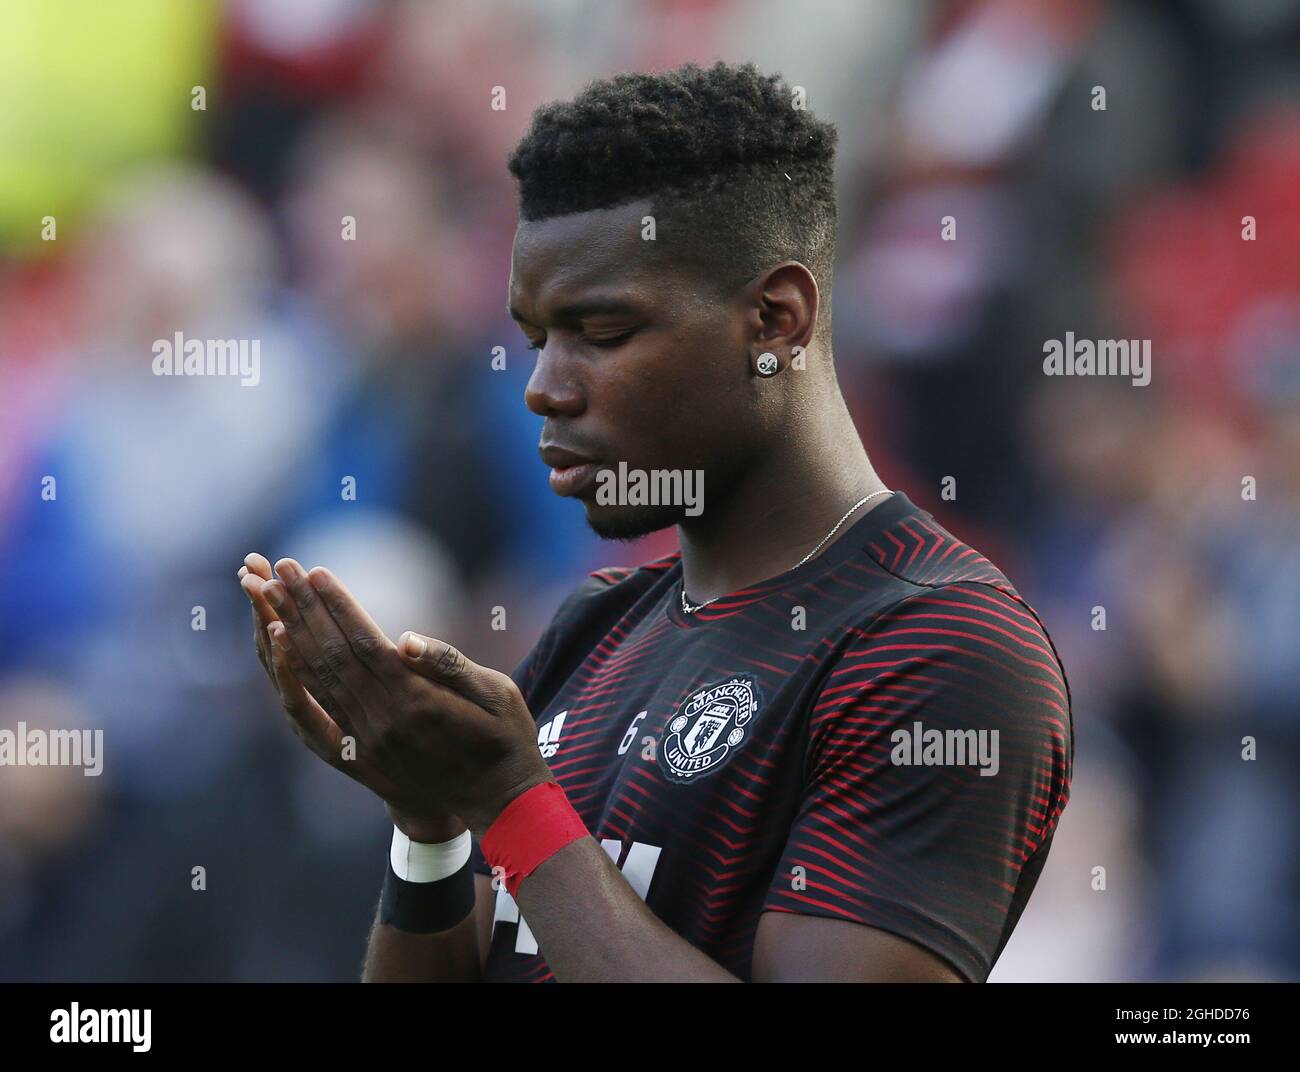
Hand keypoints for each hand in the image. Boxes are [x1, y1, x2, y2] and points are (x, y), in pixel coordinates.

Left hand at [241, 556, 550, 834]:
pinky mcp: (358, 757)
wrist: (495, 803)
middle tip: (278, 567)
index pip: (364, 643)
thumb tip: (406, 639)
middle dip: (302, 608)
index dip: (337, 605)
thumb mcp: (497, 694)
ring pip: (316, 681)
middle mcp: (383, 722)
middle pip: (330, 656)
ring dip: (288, 634)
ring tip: (267, 596)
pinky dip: (292, 681)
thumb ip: (450, 665)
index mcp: (418, 701)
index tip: (314, 570)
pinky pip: (313, 715)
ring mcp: (366, 742)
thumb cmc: (504, 737)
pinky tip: (278, 651)